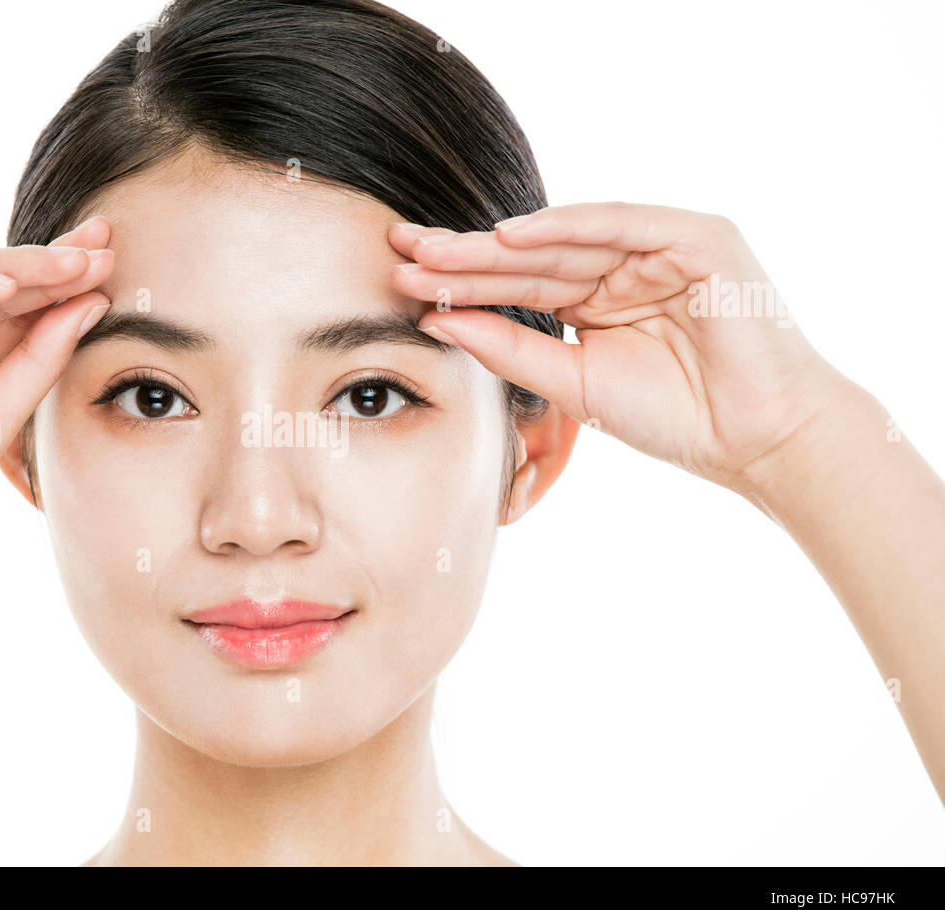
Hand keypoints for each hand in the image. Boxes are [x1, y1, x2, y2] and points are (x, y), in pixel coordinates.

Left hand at [388, 202, 851, 493]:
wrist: (756, 440)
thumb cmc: (675, 416)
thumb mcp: (573, 384)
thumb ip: (510, 350)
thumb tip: (436, 321)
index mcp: (596, 299)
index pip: (517, 284)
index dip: (459, 282)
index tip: (399, 282)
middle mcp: (624, 265)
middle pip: (530, 255)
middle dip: (463, 254)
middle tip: (398, 248)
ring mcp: (661, 247)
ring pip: (565, 237)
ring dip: (497, 242)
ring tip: (435, 247)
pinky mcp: (698, 238)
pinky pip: (620, 224)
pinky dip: (567, 225)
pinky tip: (509, 233)